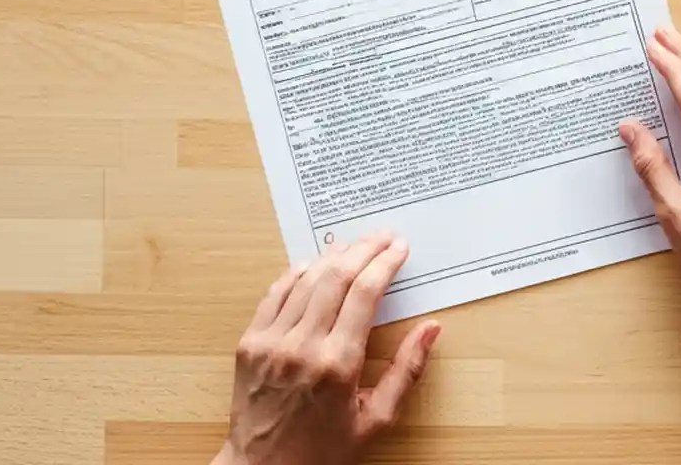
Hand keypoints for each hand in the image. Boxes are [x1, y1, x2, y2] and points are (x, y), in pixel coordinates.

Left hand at [214, 233, 441, 464]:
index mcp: (337, 364)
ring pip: (305, 279)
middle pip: (336, 276)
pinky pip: (275, 294)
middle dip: (364, 249)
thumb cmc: (323, 452)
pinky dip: (296, 273)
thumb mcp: (377, 420)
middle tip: (382, 236)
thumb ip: (406, 371)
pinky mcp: (250, 343)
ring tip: (354, 246)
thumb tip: (431, 329)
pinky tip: (314, 265)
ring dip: (332, 256)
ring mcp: (271, 342)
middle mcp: (302, 346)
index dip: (385, 263)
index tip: (400, 249)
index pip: (365, 294)